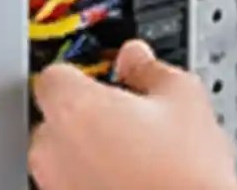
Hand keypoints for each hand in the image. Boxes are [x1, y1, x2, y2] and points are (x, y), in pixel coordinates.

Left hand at [28, 40, 236, 189]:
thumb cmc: (185, 173)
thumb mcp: (184, 97)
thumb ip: (149, 68)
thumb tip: (137, 59)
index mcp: (73, 109)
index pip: (55, 74)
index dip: (85, 73)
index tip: (108, 77)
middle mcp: (51, 150)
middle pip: (57, 116)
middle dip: (90, 115)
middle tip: (132, 119)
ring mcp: (55, 186)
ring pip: (64, 155)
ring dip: (90, 150)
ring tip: (138, 155)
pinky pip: (73, 183)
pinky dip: (94, 179)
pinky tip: (132, 178)